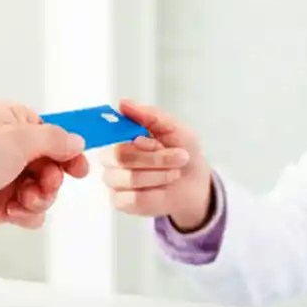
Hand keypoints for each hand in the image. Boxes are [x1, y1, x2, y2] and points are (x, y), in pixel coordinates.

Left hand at [0, 102, 88, 237]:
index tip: (79, 166)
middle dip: (52, 178)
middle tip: (46, 182)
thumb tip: (76, 141)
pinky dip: (26, 213)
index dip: (68, 150)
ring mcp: (4, 177)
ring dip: (40, 198)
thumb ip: (55, 140)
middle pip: (51, 165)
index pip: (51, 133)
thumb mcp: (20, 138)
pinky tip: (12, 210)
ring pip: (44, 190)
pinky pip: (30, 211)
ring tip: (24, 199)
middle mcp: (7, 148)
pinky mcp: (0, 204)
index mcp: (9, 121)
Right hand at [100, 100, 213, 230]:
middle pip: (121, 157)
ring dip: (160, 174)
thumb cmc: (181, 150)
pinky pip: (132, 199)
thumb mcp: (173, 127)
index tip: (159, 143)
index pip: (114, 134)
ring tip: (175, 171)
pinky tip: (163, 189)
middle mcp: (111, 158)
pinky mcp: (121, 202)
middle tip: (180, 156)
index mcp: (119, 136)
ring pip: (130, 178)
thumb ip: (149, 115)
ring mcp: (114, 182)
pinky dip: (155, 193)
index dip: (140, 140)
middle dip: (156, 158)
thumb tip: (123, 103)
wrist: (195, 181)